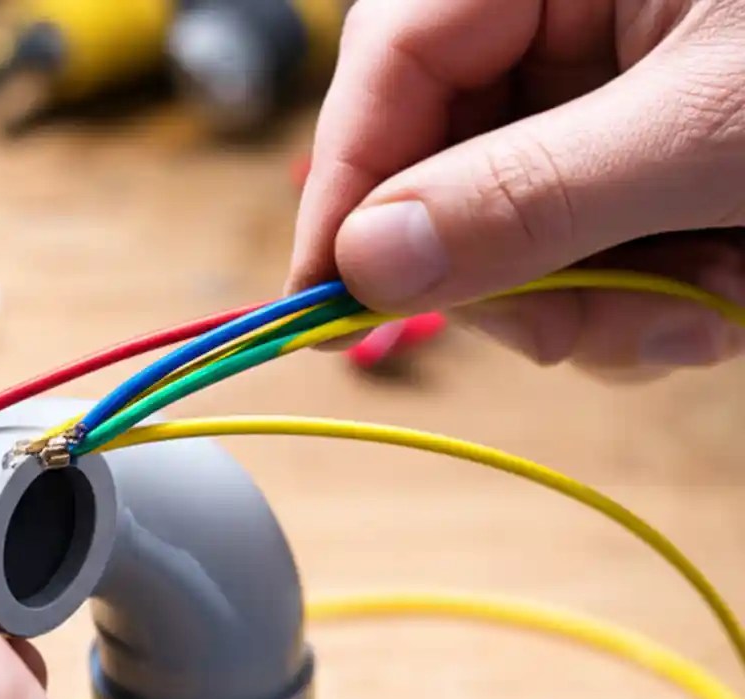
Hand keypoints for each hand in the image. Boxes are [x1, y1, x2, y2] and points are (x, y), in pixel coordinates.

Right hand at [290, 0, 744, 377]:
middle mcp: (559, 18)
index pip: (390, 60)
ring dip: (597, 302)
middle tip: (571, 336)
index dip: (347, 189)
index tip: (323, 306)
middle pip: (443, 163)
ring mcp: (601, 87)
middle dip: (510, 277)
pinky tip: (722, 289)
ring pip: (512, 227)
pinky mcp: (638, 151)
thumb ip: (532, 193)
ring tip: (705, 310)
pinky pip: (580, 243)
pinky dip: (640, 291)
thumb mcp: (705, 131)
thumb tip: (367, 264)